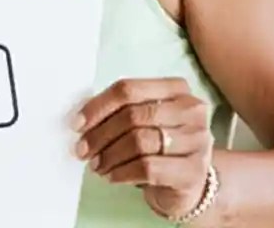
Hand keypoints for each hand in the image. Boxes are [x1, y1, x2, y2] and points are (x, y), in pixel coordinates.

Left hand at [72, 78, 212, 219]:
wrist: (191, 184)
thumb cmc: (160, 147)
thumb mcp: (144, 122)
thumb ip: (119, 112)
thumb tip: (80, 119)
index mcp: (176, 89)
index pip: (129, 89)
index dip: (98, 107)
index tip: (77, 124)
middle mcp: (192, 111)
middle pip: (133, 116)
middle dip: (100, 134)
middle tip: (82, 149)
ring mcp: (196, 141)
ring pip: (139, 142)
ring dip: (109, 156)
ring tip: (96, 165)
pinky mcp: (193, 171)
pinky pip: (148, 168)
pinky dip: (122, 173)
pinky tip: (112, 176)